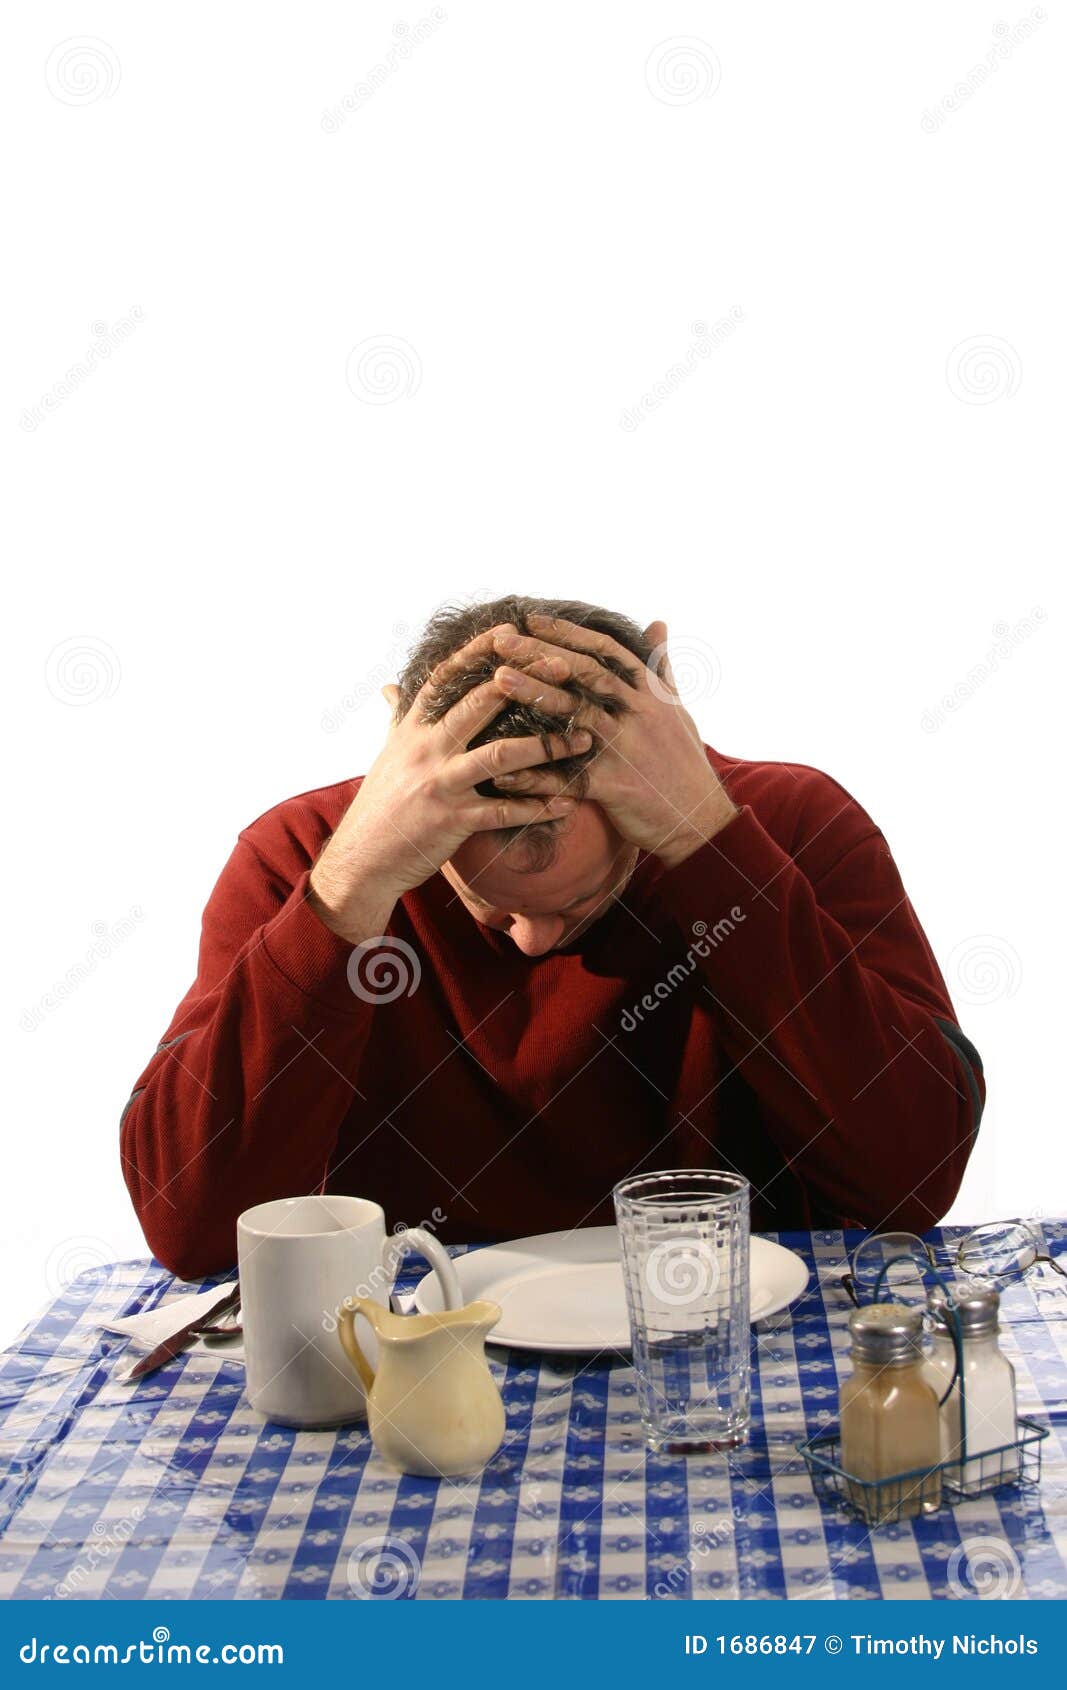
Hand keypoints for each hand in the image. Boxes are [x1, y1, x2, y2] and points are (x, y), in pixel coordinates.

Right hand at [309, 626, 590, 940]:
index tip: (511, 631)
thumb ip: (395, 717)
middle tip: (565, 669)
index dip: (478, 652)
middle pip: (480, 704)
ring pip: (501, 755)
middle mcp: (427, 749)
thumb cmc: (381, 804)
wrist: (364, 858)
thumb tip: (390, 686)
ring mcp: (441, 784)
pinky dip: (539, 807)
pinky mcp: (454, 820)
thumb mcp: (386, 753)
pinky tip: (568, 803)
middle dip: (526, 683)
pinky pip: (505, 812)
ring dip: (547, 746)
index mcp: (414, 728)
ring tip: (584, 739)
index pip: (447, 678)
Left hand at [486, 615, 737, 867]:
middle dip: (542, 654)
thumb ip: (661, 666)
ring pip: (577, 715)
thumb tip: (658, 624)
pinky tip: (503, 771)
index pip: (607, 651)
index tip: (532, 620)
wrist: (699, 819)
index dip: (569, 633)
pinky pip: (569, 778)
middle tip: (502, 641)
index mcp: (650, 694)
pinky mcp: (616, 786)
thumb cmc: (683, 761)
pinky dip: (536, 776)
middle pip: (586, 674)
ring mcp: (627, 749)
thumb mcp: (676, 707)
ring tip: (498, 680)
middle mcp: (639, 714)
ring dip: (536, 695)